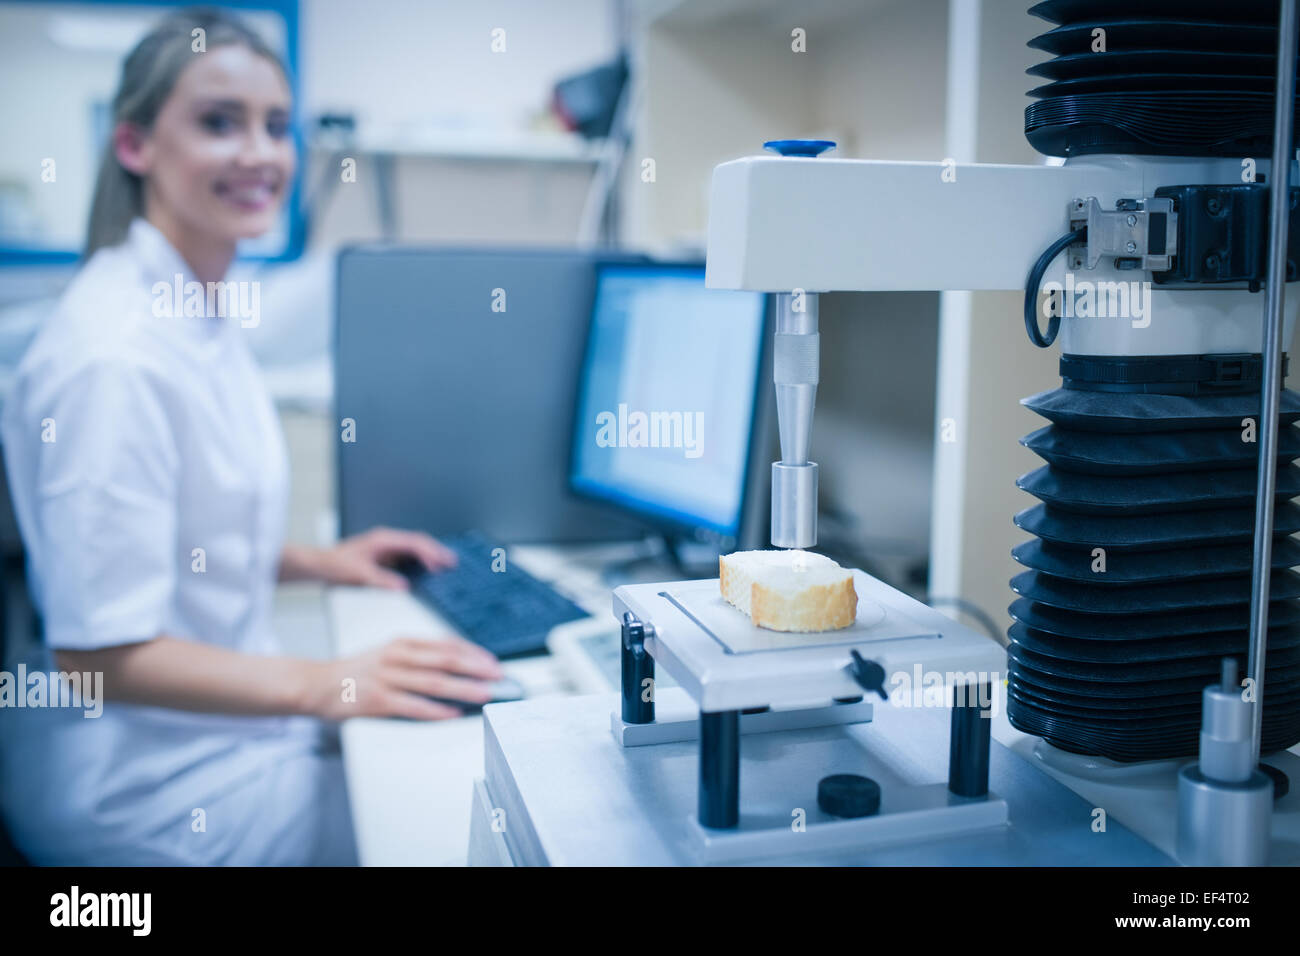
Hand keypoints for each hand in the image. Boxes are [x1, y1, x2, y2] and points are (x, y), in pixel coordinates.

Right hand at [308, 636, 503, 720]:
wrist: (317, 683)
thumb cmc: (357, 670)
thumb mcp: (389, 652)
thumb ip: (419, 657)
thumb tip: (455, 665)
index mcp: (402, 643)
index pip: (445, 645)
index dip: (473, 653)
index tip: (492, 662)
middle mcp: (397, 657)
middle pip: (445, 661)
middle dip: (476, 668)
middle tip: (498, 676)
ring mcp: (387, 678)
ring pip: (433, 683)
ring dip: (462, 689)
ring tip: (483, 694)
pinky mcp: (378, 700)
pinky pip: (412, 706)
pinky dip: (435, 711)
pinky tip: (452, 714)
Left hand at [312, 527, 456, 589]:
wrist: (320, 565)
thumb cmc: (336, 565)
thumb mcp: (359, 575)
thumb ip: (383, 580)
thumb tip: (404, 586)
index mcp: (383, 539)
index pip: (414, 542)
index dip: (431, 552)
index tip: (443, 561)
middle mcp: (387, 541)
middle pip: (419, 542)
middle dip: (436, 551)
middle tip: (453, 563)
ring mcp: (387, 547)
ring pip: (415, 548)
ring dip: (430, 556)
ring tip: (446, 566)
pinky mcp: (386, 556)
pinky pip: (409, 556)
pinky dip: (421, 562)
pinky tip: (429, 570)